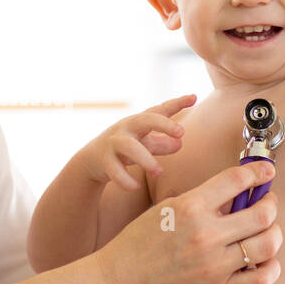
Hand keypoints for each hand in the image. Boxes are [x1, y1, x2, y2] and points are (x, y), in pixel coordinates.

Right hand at [76, 94, 196, 191]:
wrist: (91, 159)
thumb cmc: (124, 149)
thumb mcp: (143, 144)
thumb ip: (161, 143)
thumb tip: (180, 143)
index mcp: (138, 122)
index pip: (159, 110)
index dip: (176, 103)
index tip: (193, 97)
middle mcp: (126, 128)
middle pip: (145, 119)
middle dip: (163, 124)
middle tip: (181, 133)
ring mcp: (114, 143)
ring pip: (129, 147)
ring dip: (146, 159)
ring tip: (159, 171)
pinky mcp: (103, 160)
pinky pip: (115, 170)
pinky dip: (125, 179)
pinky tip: (135, 186)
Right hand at [94, 160, 282, 283]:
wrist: (121, 283)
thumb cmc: (138, 244)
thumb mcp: (164, 209)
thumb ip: (198, 200)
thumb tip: (231, 193)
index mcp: (190, 207)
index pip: (236, 180)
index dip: (258, 172)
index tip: (265, 172)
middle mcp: (206, 234)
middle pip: (262, 213)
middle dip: (270, 203)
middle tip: (267, 202)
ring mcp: (214, 264)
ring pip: (267, 244)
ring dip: (274, 233)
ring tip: (267, 230)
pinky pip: (261, 280)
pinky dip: (271, 268)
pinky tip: (265, 261)